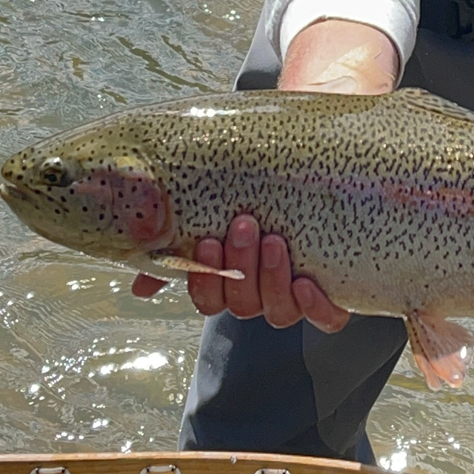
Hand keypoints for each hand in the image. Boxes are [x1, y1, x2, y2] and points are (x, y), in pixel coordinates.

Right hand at [130, 17, 396, 323]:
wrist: (314, 155)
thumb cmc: (256, 179)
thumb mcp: (216, 197)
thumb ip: (177, 233)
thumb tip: (138, 282)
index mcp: (228, 277)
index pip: (208, 298)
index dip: (205, 279)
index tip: (208, 239)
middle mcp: (259, 292)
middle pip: (241, 304)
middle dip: (239, 267)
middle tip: (245, 224)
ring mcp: (296, 294)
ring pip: (277, 311)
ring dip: (272, 278)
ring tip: (274, 239)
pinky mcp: (335, 289)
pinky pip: (327, 317)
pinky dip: (316, 306)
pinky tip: (308, 281)